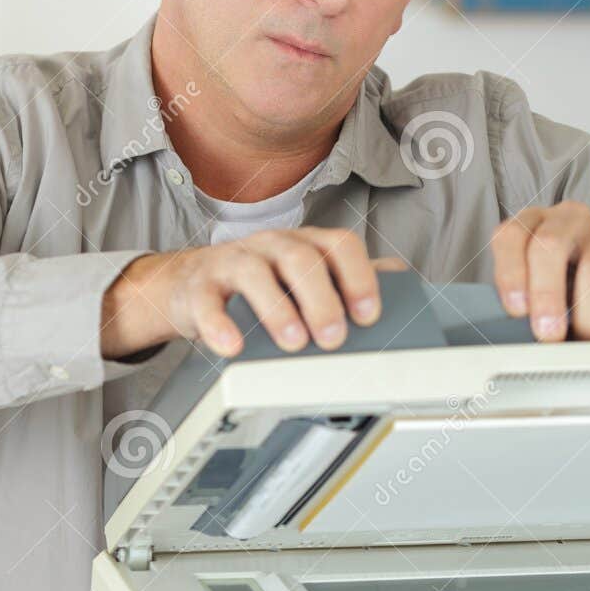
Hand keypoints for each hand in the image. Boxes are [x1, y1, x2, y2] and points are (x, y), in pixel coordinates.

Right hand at [101, 229, 407, 359]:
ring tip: (293, 342)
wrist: (189, 284)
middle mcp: (270, 246)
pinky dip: (219, 324)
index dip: (357, 277)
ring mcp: (232, 262)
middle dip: (321, 298)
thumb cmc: (259, 282)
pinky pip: (207, 302)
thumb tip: (399, 280)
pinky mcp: (198, 287)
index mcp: (303, 243)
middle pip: (299, 257)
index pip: (338, 246)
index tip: (369, 315)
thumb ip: (345, 278)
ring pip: (254, 273)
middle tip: (333, 337)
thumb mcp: (304, 276)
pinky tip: (233, 347)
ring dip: (277, 308)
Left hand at [490, 201, 589, 341]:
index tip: (517, 310)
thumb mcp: (538, 285)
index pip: (512, 235)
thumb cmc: (570, 281)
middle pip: (550, 245)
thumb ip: (526, 300)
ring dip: (587, 313)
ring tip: (583, 340)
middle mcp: (567, 220)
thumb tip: (519, 333)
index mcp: (533, 224)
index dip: (511, 273)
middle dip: (547, 295)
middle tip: (549, 334)